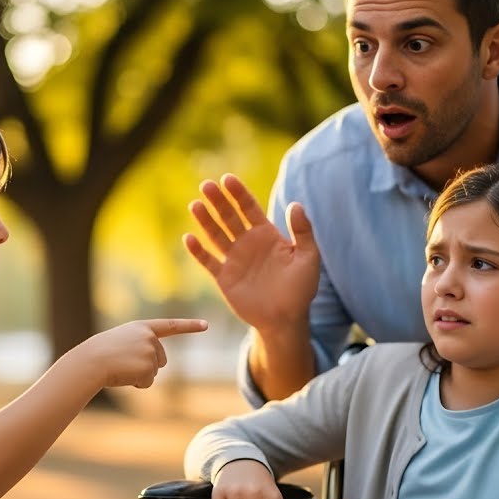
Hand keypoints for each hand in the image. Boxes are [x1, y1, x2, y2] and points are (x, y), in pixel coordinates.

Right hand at [74, 318, 207, 388]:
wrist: (91, 361)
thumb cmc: (100, 353)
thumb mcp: (120, 343)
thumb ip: (138, 347)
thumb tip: (148, 368)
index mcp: (142, 327)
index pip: (170, 326)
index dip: (189, 326)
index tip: (206, 325)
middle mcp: (150, 337)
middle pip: (161, 359)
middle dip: (147, 365)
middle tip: (124, 363)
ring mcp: (151, 352)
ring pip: (153, 372)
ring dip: (139, 375)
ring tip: (121, 367)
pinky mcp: (149, 367)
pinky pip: (147, 382)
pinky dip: (136, 383)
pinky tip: (124, 375)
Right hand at [184, 174, 319, 332]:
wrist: (286, 320)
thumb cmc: (300, 289)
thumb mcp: (308, 258)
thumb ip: (303, 231)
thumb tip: (296, 204)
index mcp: (266, 235)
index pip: (249, 208)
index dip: (238, 193)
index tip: (227, 179)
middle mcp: (247, 243)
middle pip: (229, 216)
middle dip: (218, 201)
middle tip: (206, 185)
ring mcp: (234, 260)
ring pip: (216, 235)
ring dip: (205, 220)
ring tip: (195, 205)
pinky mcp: (224, 278)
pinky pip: (208, 261)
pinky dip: (198, 251)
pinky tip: (189, 238)